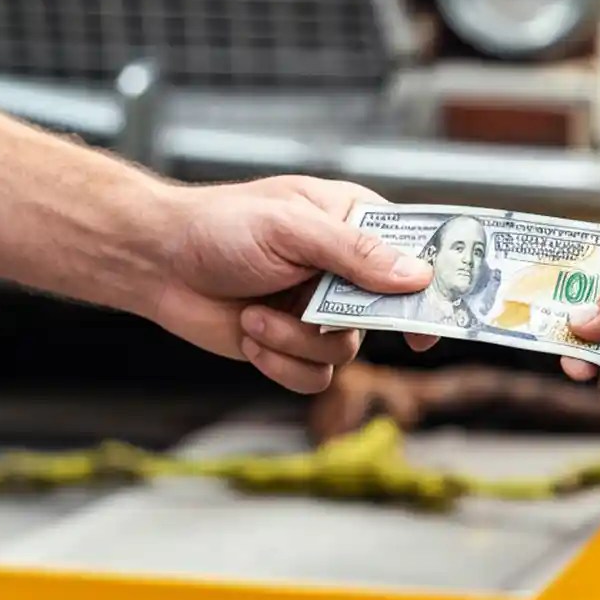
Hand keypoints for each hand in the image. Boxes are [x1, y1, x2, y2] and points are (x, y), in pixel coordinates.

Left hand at [153, 176, 431, 392]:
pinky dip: (282, 363)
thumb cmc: (221, 227)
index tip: (442, 307)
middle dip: (355, 322)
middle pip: (392, 312)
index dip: (436, 279)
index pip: (416, 250)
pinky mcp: (293, 346)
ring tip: (257, 317)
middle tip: (328, 319)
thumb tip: (417, 277)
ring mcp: (322, 311)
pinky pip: (315, 376)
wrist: (157, 265)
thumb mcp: (292, 229)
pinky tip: (251, 335)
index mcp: (355, 223)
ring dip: (298, 341)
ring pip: (348, 351)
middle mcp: (346, 271)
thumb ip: (356, 254)